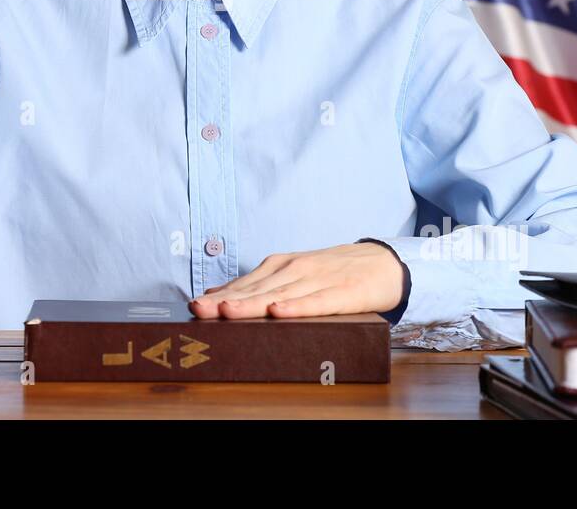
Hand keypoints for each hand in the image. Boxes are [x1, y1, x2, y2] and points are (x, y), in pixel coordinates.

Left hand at [188, 242, 405, 319]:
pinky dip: (296, 307)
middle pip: (256, 289)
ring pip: (279, 295)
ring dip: (252, 304)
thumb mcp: (294, 275)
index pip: (245, 284)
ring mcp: (317, 280)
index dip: (219, 296)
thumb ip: (260, 286)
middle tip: (199, 310)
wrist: (382, 263)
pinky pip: (315, 302)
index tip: (194, 306)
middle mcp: (294, 269)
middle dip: (225, 301)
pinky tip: (279, 312)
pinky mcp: (341, 293)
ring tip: (227, 312)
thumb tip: (217, 298)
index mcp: (280, 265)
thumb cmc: (332, 273)